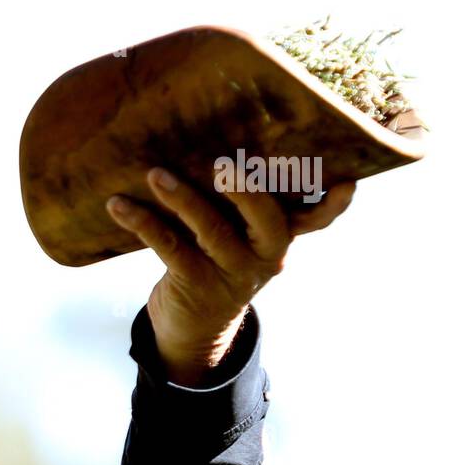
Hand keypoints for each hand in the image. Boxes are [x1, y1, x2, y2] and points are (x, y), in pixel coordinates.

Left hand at [106, 167, 356, 386]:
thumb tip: (219, 138)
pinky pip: (168, 247)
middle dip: (246, 190)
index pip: (316, 219)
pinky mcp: (194, 283)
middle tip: (223, 164)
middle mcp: (264, 254)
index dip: (333, 204)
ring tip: (155, 173)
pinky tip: (118, 205)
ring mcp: (230, 272)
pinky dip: (142, 223)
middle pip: (266, 218)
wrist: (192, 326)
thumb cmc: (215, 258)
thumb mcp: (238, 234)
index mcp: (280, 236)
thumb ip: (241, 200)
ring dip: (181, 198)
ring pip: (211, 229)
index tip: (347, 182)